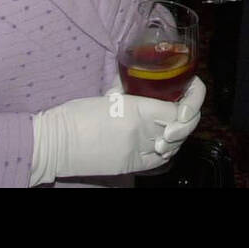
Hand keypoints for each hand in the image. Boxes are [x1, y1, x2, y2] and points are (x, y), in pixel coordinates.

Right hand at [29, 77, 205, 183]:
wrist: (56, 144)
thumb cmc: (75, 116)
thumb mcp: (108, 95)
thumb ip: (129, 90)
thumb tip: (138, 80)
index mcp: (137, 111)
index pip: (180, 110)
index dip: (192, 100)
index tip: (191, 90)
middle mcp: (142, 134)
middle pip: (182, 129)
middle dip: (189, 117)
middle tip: (186, 105)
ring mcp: (137, 153)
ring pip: (174, 146)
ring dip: (179, 133)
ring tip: (176, 122)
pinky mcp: (129, 166)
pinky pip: (159, 161)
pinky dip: (167, 150)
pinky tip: (164, 140)